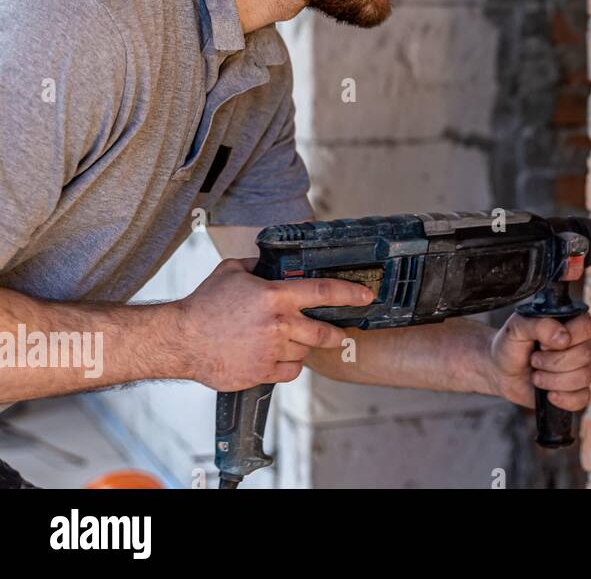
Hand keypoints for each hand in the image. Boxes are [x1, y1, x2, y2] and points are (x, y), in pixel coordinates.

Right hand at [173, 257, 374, 390]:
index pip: (324, 292)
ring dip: (302, 348)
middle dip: (336, 334)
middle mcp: (279, 324)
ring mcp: (272, 350)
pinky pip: (290, 371)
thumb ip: (259, 265)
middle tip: (339, 333)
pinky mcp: (262, 372)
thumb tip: (274, 261)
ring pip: (305, 353)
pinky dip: (288, 366)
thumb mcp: (232, 271)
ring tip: (285, 342)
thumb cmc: (204, 304)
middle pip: (324, 333)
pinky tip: (275, 357)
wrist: (180, 340)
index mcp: (275, 296)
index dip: (350, 293)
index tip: (366, 296)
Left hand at [489, 312, 590, 411]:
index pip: (585, 327)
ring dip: (553, 380)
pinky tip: (549, 395)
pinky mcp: (575, 391)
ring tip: (536, 376)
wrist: (500, 370)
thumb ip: (540, 325)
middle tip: (534, 360)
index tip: (543, 344)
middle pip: (584, 356)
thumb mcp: (518, 327)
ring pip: (583, 377)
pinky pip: (582, 398)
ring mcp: (580, 369)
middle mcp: (581, 345)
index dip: (566, 338)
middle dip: (553, 362)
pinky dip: (564, 399)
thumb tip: (563, 338)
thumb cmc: (511, 345)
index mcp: (571, 324)